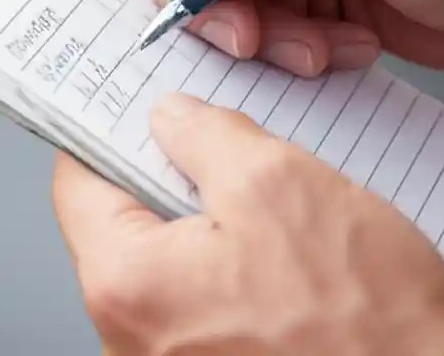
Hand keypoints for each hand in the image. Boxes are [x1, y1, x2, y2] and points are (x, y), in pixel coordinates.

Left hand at [52, 93, 443, 354]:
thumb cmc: (367, 324)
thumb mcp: (278, 182)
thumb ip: (204, 135)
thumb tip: (172, 117)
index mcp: (125, 283)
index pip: (77, 183)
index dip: (105, 133)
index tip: (129, 109)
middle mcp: (131, 335)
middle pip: (120, 226)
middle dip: (164, 177)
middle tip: (210, 145)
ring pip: (164, 263)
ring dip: (203, 224)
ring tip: (260, 202)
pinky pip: (197, 302)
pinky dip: (226, 268)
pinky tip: (276, 252)